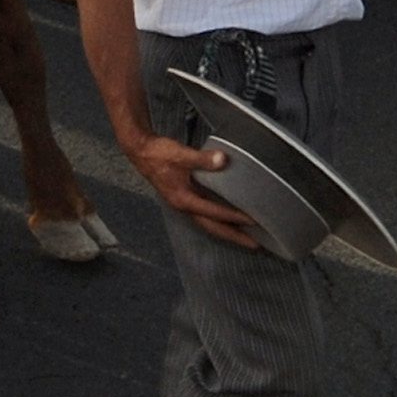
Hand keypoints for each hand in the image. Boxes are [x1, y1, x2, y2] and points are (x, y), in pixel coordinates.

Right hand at [122, 126, 261, 250]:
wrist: (140, 151)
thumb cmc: (158, 154)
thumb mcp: (181, 155)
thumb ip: (202, 159)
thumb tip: (223, 160)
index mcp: (183, 199)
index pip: (214, 213)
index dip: (233, 217)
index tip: (252, 221)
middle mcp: (184, 206)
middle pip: (213, 228)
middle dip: (234, 236)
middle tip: (255, 245)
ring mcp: (184, 204)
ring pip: (209, 223)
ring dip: (227, 230)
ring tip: (246, 236)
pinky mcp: (184, 198)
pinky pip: (206, 214)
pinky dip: (219, 219)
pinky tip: (228, 218)